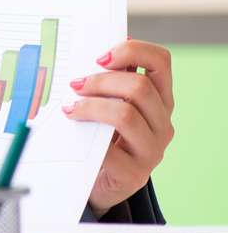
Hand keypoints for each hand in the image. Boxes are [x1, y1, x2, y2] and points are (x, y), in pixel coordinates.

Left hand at [64, 38, 174, 216]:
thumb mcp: (109, 106)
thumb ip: (108, 83)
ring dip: (91, 107)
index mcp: (159, 99)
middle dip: (100, 81)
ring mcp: (152, 149)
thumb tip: (91, 55)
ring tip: (70, 108)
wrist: (102, 182)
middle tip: (75, 85)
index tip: (100, 57)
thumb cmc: (104, 137)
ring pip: (126, 115)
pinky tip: (75, 132)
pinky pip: (111, 150)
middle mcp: (162, 122)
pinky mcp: (135, 173)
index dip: (133, 51)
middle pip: (140, 88)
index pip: (161, 62)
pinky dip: (88, 136)